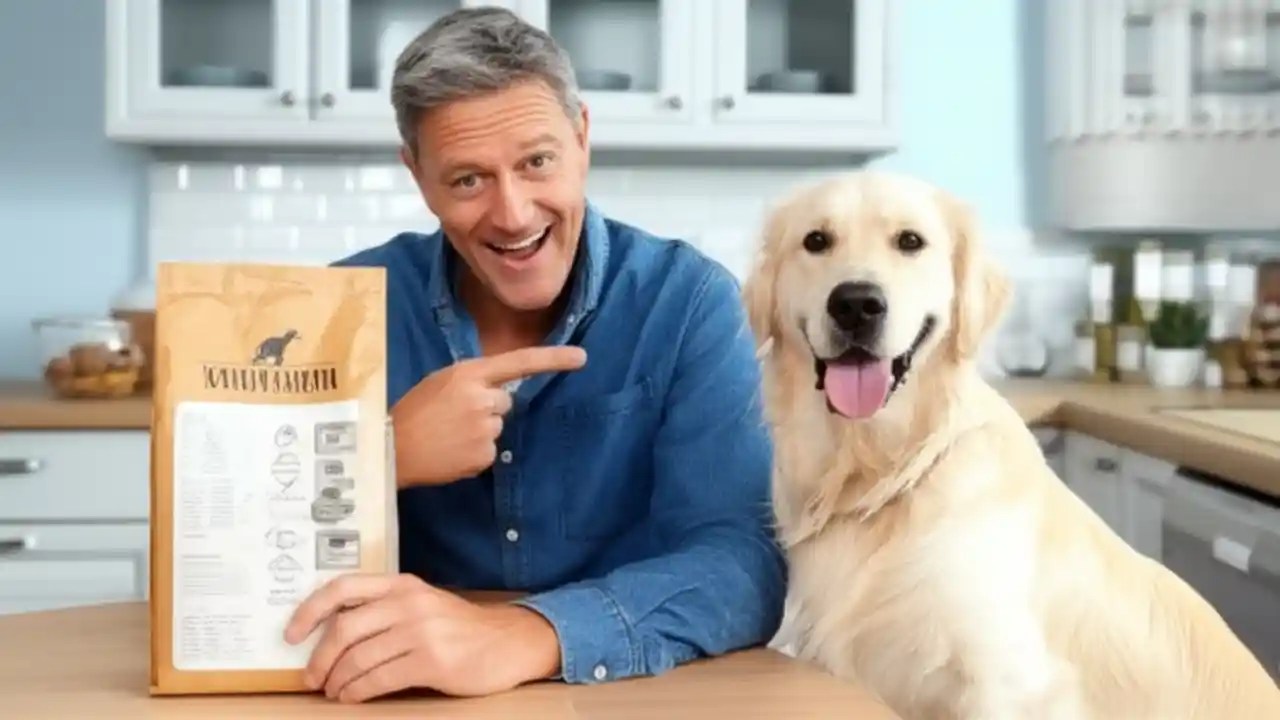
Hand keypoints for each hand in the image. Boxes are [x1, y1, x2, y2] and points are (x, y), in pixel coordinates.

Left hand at [284, 574, 560, 701]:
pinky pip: (379, 679)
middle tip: (311, 677)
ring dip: (338, 681)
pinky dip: (358, 692)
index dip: (309, 610)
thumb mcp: (423, 604)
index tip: (291, 633)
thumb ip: (385, 609)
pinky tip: (353, 697)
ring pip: (358, 658)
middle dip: (320, 658)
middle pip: (344, 629)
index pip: (343, 587)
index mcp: (402, 584)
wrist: (509, 642)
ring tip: (334, 691)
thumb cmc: (460, 627)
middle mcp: (409, 603)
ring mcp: (422, 632)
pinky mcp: (432, 662)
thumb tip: (333, 635)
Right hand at [391, 345, 586, 486]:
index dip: (552, 359)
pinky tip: (452, 451)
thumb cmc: (412, 412)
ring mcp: (485, 428)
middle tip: (454, 417)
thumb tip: (498, 392)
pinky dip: (475, 453)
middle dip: (487, 408)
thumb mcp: (441, 382)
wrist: (390, 449)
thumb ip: (472, 382)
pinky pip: (490, 451)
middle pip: (505, 401)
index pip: (519, 362)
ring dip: (480, 431)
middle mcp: (482, 398)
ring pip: (497, 427)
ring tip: (449, 435)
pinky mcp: (485, 455)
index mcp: (468, 374)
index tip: (581, 358)